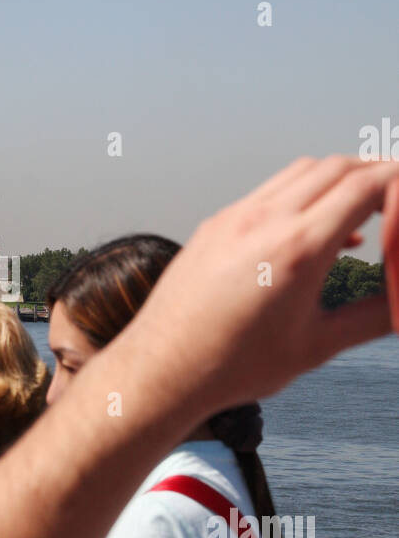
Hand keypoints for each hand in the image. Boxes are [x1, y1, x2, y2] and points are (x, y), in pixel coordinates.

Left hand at [132, 156, 398, 417]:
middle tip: (398, 203)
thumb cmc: (234, 366)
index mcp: (298, 248)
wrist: (162, 370)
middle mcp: (265, 221)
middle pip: (338, 167)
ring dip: (339, 180)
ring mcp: (236, 217)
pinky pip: (270, 191)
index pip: (367, 185)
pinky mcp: (216, 224)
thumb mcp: (318, 346)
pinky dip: (304, 195)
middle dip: (377, 176)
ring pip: (301, 172)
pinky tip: (318, 232)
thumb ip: (374, 318)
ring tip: (366, 214)